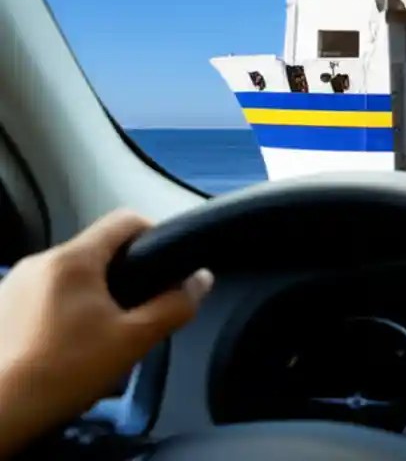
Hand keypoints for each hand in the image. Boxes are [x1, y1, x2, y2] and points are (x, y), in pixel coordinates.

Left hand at [0, 210, 211, 456]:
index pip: (125, 221)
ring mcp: (11, 285)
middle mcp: (38, 263)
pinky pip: (42, 299)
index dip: (155, 235)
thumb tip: (200, 280)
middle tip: (136, 318)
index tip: (166, 267)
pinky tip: (65, 351)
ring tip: (99, 341)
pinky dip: (61, 316)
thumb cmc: (63, 372)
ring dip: (91, 301)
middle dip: (123, 281)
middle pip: (97, 254)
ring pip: (69, 279)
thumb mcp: (134, 340)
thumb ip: (175, 306)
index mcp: (73, 259)